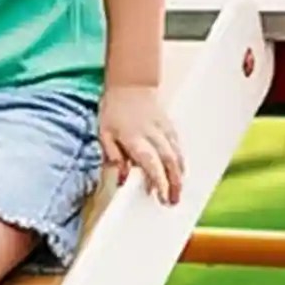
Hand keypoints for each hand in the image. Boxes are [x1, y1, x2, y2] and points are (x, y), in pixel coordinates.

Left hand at [99, 85, 183, 204]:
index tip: (161, 196)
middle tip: (173, 201)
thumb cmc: (114, 109)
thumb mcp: (104, 134)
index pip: (150, 163)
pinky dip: (180, 160)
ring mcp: (163, 129)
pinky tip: (179, 171)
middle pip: (169, 161)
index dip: (158, 181)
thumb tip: (122, 180)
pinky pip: (178, 146)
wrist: (130, 83)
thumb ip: (113, 157)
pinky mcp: (170, 125)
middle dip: (173, 183)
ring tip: (178, 191)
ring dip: (179, 174)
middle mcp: (152, 134)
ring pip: (177, 154)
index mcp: (134, 137)